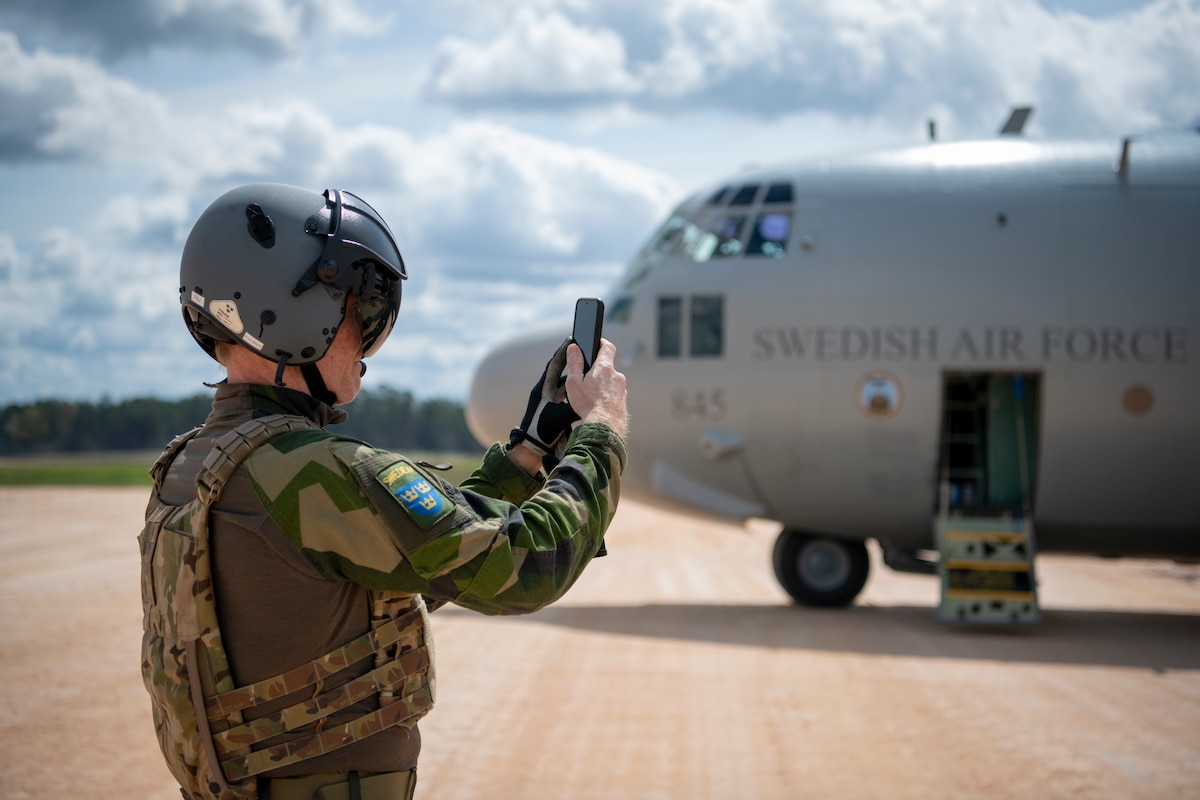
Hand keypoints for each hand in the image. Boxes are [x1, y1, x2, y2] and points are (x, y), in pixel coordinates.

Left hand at [510, 338, 579, 462]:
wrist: (529, 450)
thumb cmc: (540, 433)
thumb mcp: (558, 418)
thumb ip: (573, 407)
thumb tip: (589, 400)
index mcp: (542, 390)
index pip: (553, 366)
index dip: (562, 352)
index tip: (571, 340)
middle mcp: (544, 394)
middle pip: (561, 374)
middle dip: (572, 365)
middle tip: (585, 355)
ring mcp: (547, 403)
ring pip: (564, 387)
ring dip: (575, 382)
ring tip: (589, 375)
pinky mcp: (551, 412)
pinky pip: (565, 398)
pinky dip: (574, 395)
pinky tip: (584, 395)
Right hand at [564, 339, 627, 437]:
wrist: (604, 428)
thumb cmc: (587, 405)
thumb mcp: (574, 382)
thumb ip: (574, 363)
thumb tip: (574, 348)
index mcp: (605, 368)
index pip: (608, 347)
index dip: (602, 343)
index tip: (597, 343)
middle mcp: (617, 376)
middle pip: (608, 367)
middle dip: (598, 370)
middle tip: (586, 379)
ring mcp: (622, 390)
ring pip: (611, 382)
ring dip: (603, 385)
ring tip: (591, 397)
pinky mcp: (623, 402)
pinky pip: (614, 395)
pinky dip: (607, 397)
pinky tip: (598, 406)